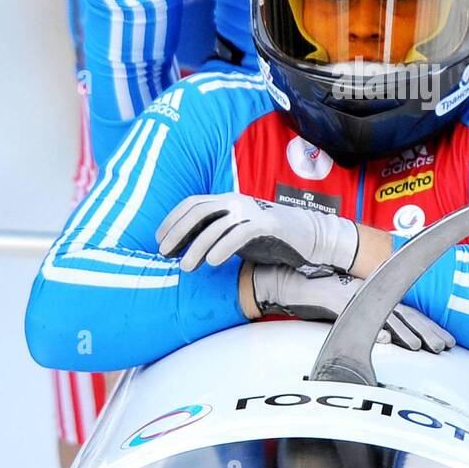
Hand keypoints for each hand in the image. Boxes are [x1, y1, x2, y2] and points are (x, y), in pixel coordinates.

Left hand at [157, 193, 357, 273]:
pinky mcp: (268, 225)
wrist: (309, 237)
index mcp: (227, 200)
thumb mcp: (236, 234)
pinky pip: (240, 234)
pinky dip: (223, 247)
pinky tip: (212, 263)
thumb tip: (183, 250)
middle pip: (199, 211)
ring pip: (217, 224)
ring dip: (197, 246)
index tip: (159, 240)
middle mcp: (237, 201)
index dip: (172, 220)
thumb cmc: (269, 239)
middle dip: (178, 232)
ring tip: (185, 267)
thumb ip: (213, 236)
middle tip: (164, 253)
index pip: (192, 203)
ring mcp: (253, 211)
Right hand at [251, 265, 454, 353]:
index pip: (407, 313)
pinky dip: (371, 327)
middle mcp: (367, 293)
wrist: (283, 282)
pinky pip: (356, 315)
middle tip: (443, 346)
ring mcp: (352, 296)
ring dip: (404, 332)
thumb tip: (387, 339)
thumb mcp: (347, 313)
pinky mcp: (334, 299)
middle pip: (404, 313)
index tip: (444, 341)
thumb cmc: (313, 298)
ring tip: (418, 347)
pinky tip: (384, 339)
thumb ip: (366, 323)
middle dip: (426, 331)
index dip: (427, 327)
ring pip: (385, 314)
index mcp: (373, 295)